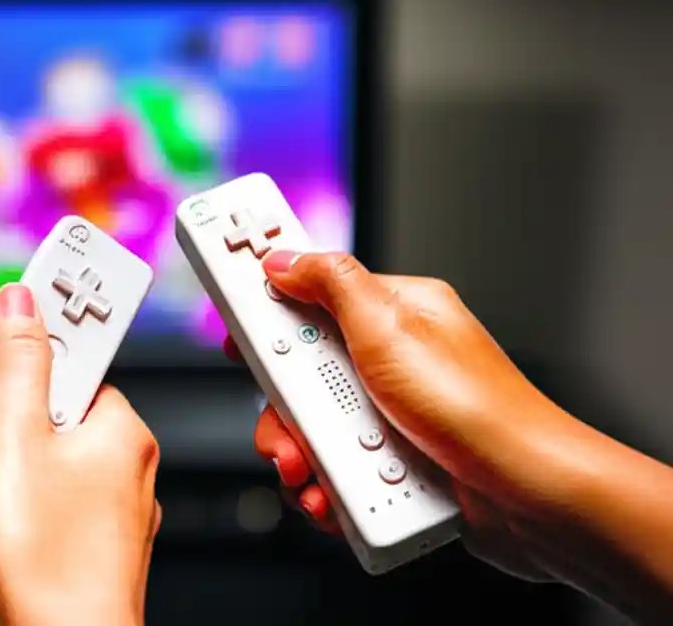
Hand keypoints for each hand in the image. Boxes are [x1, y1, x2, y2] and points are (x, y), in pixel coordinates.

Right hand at [0, 284, 159, 625]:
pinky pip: (19, 518)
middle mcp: (115, 472)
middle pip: (28, 424)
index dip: (17, 346)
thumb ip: (16, 366)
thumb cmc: (55, 562)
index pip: (67, 362)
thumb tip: (22, 304)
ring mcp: (94, 518)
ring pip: (15, 475)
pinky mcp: (70, 557)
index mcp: (117, 432)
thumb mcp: (17, 440)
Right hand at [241, 251, 672, 620]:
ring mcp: (388, 417)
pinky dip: (326, 487)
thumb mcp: (390, 327)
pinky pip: (333, 471)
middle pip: (299, 372)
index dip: (264, 306)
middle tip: (287, 421)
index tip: (228, 312)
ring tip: (313, 471)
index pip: (310, 296)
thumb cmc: (478, 408)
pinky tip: (335, 495)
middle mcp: (387, 364)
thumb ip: (332, 284)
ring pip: (311, 428)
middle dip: (281, 407)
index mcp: (392, 315)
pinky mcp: (390, 465)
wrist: (527, 498)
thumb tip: (285, 258)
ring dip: (302, 455)